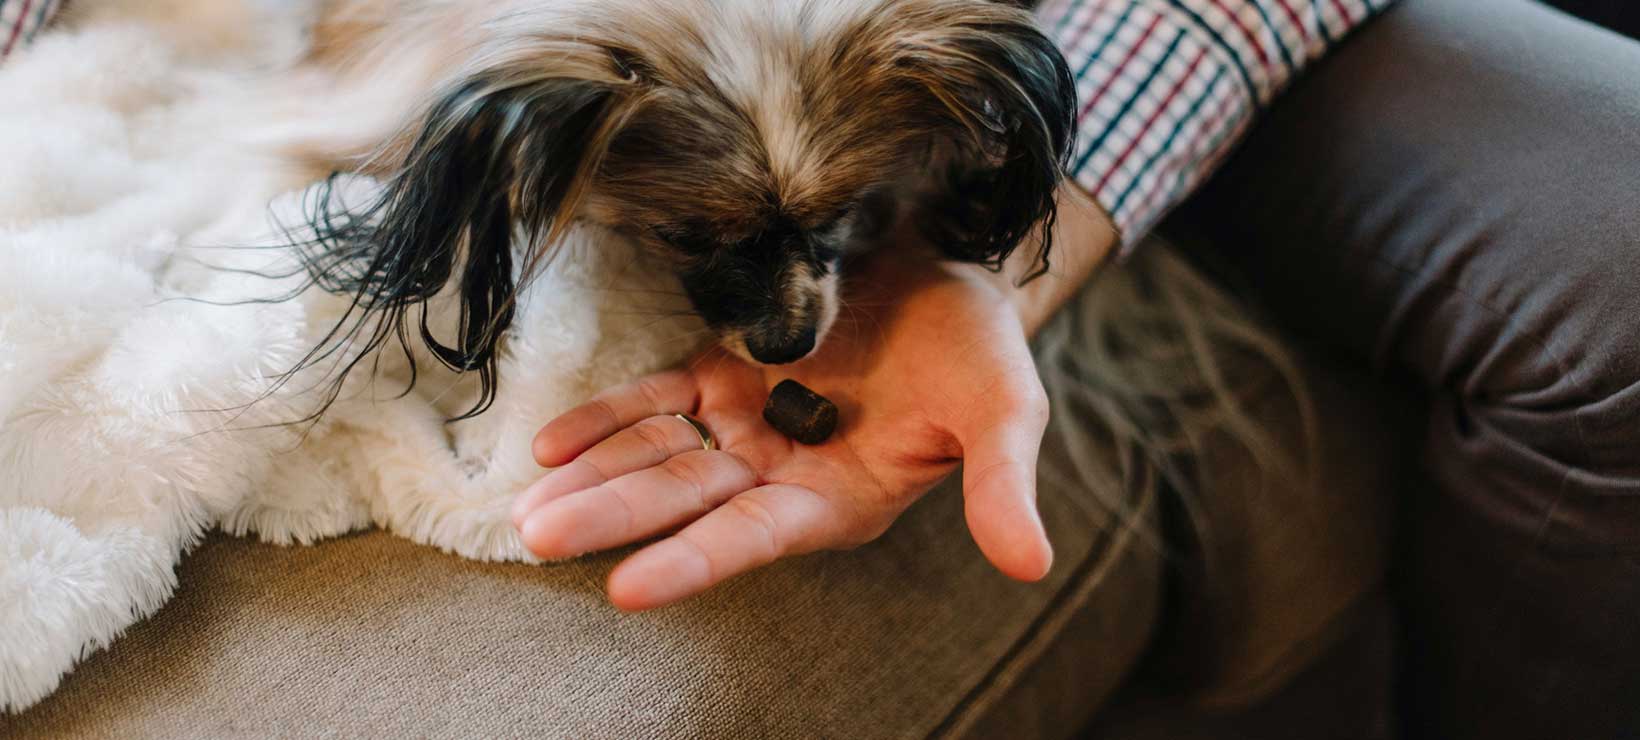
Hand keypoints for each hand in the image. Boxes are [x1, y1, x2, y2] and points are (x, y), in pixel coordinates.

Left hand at [510, 250, 1054, 610]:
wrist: (949, 270)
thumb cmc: (979, 348)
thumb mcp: (1003, 412)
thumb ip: (1001, 487)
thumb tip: (1032, 566)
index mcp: (837, 496)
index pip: (754, 535)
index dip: (695, 559)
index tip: (629, 588)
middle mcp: (779, 468)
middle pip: (685, 499)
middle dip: (614, 519)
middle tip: (539, 539)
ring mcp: (744, 419)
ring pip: (658, 454)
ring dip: (595, 479)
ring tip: (525, 507)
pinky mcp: (722, 368)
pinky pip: (656, 398)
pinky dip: (606, 419)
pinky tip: (552, 447)